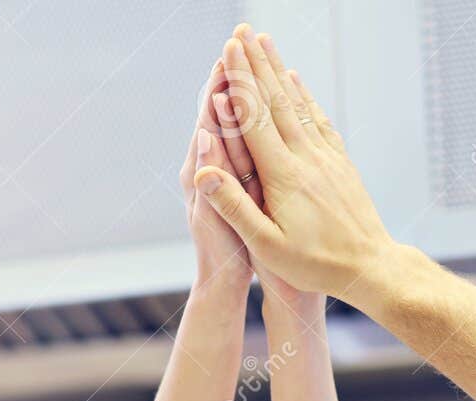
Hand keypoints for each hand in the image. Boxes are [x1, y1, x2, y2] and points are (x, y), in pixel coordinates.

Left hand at [181, 58, 251, 288]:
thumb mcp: (217, 223)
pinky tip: (274, 102)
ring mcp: (225, 172)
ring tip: (256, 59)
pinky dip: (260, 117)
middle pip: (221, 113)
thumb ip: (210, 182)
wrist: (225, 284)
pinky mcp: (241, 179)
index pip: (208, 121)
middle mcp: (208, 167)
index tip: (227, 57)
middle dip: (231, 77)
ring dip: (246, 90)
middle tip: (240, 40)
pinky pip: (251, 139)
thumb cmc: (224, 261)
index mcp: (200, 174)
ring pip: (238, 122)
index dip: (218, 87)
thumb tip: (203, 137)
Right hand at [193, 26, 394, 301]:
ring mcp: (326, 158)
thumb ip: (235, 208)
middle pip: (276, 101)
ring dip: (278, 70)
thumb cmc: (315, 266)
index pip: (255, 118)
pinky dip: (304, 97)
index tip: (228, 50)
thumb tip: (204, 171)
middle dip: (256, 63)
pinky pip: (318, 122)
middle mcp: (306, 158)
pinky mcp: (340, 164)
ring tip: (265, 42)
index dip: (240, 82)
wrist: (371, 268)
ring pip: (298, 104)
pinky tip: (297, 82)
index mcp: (283, 176)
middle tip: (241, 31)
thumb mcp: (268, 247)